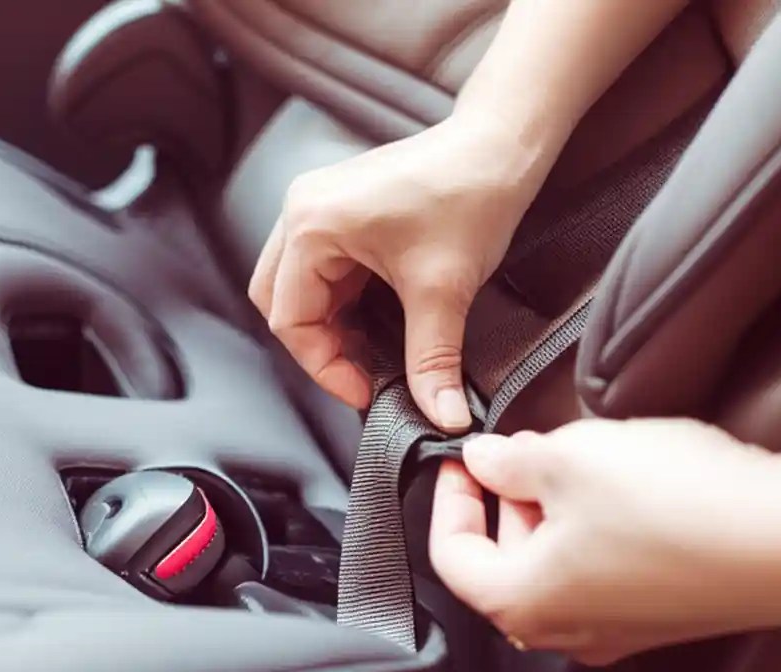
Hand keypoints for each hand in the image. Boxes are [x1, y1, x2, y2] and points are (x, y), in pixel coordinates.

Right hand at [249, 115, 552, 430]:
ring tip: (372, 349)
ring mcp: (319, 204)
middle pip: (279, 301)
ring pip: (297, 286)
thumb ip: (433, 361)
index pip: (289, 318)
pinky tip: (377, 318)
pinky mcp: (341, 206)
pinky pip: (320, 266)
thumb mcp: (445, 290)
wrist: (501, 145)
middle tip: (360, 374)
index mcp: (311, 224)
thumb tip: (442, 418)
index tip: (365, 390)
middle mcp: (302, 209)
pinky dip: (341, 300)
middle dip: (318, 346)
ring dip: (329, 323)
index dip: (324, 366)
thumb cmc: (470, 193)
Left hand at [429, 419, 780, 665]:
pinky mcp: (669, 612)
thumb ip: (513, 461)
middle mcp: (570, 630)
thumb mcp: (570, 458)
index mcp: (525, 602)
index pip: (453, 557)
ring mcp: (624, 628)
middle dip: (508, 503)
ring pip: (561, 567)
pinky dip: (601, 527)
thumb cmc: (680, 508)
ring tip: (584, 460)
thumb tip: (486, 460)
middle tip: (524, 454)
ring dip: (557, 513)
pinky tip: (630, 485)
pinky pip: (611, 570)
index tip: (462, 461)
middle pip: (506, 565)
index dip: (449, 499)